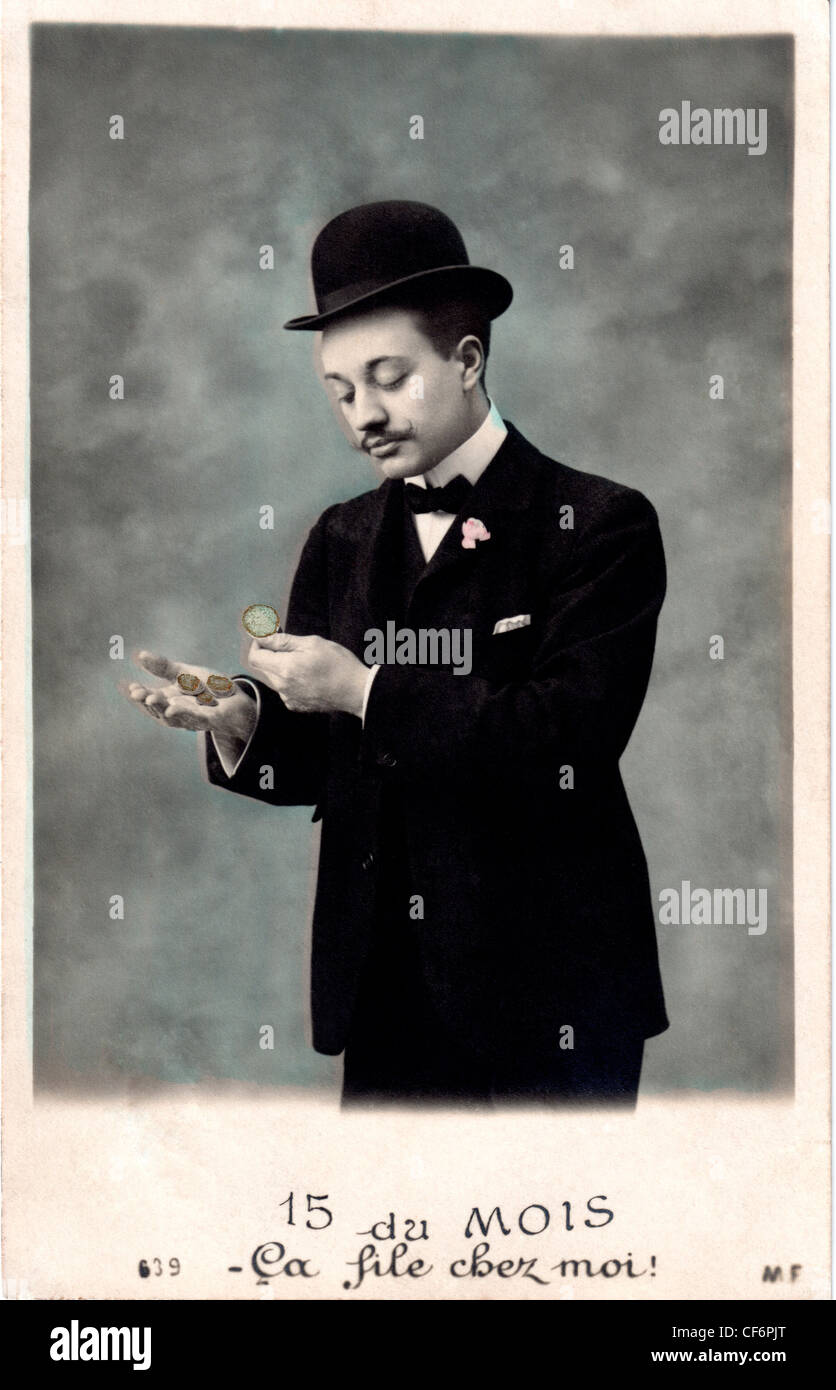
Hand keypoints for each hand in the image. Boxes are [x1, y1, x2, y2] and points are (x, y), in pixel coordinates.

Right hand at [121, 651, 257, 741]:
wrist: (237, 702)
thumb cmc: (208, 688)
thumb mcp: (185, 673)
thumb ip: (164, 667)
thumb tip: (140, 654)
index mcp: (170, 700)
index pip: (151, 699)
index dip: (141, 695)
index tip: (131, 687)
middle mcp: (179, 713)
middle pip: (160, 710)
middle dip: (148, 701)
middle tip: (137, 693)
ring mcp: (194, 719)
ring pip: (174, 717)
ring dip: (161, 709)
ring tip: (150, 699)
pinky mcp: (212, 720)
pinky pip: (197, 717)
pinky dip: (184, 713)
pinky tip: (172, 707)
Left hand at [246, 633, 367, 716]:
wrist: (356, 691)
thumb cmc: (338, 664)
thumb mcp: (311, 643)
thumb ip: (282, 640)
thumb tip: (260, 635)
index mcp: (284, 669)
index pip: (254, 656)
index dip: (258, 644)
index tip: (268, 636)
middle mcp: (282, 687)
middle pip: (263, 668)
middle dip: (270, 654)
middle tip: (289, 645)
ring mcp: (288, 698)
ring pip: (273, 678)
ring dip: (280, 667)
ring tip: (302, 661)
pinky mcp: (296, 705)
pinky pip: (284, 689)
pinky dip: (289, 679)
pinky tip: (307, 675)